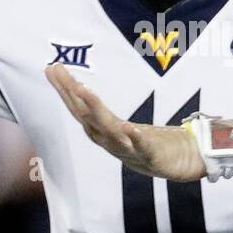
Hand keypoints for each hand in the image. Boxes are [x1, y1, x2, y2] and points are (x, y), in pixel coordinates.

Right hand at [46, 64, 206, 180]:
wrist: (180, 163)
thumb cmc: (148, 143)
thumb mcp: (119, 126)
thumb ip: (99, 112)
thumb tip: (79, 91)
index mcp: (104, 131)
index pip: (79, 109)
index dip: (64, 90)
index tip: (52, 68)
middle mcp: (111, 141)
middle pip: (86, 116)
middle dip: (71, 93)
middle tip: (57, 70)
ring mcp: (130, 150)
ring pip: (108, 130)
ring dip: (95, 110)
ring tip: (83, 89)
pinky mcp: (152, 157)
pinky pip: (142, 148)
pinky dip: (134, 138)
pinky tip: (128, 126)